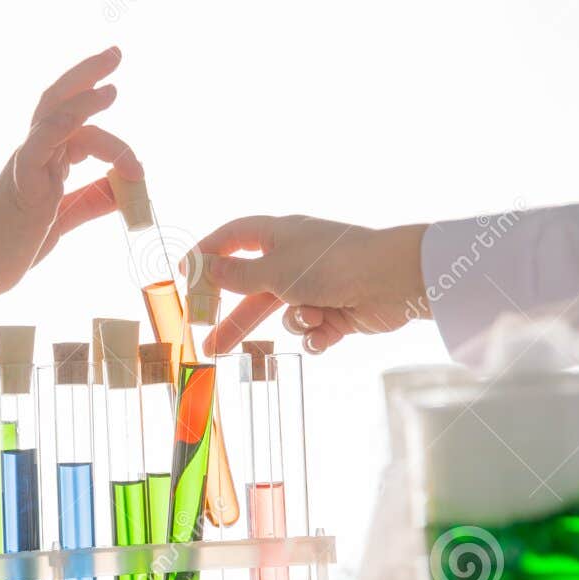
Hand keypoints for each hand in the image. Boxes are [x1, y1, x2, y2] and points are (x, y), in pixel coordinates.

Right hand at [0, 47, 142, 304]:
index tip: (114, 91)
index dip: (93, 105)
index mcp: (41, 163)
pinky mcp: (24, 177)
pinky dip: (73, 118)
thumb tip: (121, 188)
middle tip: (114, 53)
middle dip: (86, 74)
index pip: (69, 122)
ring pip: (56, 113)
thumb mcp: (60, 220)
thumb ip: (88, 202)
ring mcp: (28, 163)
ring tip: (113, 86)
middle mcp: (34, 155)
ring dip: (87, 96)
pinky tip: (98, 103)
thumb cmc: (8, 246)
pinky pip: (47, 137)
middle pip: (58, 100)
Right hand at [186, 217, 428, 354]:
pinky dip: (318, 333)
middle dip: (235, 318)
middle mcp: (296, 259)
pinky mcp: (337, 311)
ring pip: (285, 314)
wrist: (393, 281)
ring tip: (311, 318)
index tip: (185, 274)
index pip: (234, 238)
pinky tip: (329, 329)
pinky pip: (312, 330)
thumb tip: (206, 269)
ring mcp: (317, 286)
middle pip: (253, 290)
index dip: (208, 254)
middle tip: (208, 344)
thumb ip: (237, 276)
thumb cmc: (332, 264)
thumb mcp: (275, 271)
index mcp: (280, 236)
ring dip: (295, 320)